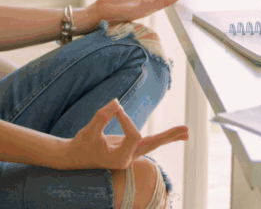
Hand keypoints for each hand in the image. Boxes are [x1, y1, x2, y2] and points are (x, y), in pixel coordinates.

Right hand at [54, 98, 188, 170]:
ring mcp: (129, 154)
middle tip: (187, 130)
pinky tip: (174, 135)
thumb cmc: (80, 145)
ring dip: (168, 137)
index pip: (133, 135)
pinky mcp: (128, 149)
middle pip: (152, 146)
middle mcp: (127, 159)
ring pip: (152, 145)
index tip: (115, 108)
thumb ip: (102, 117)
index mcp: (119, 159)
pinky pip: (147, 143)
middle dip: (168, 137)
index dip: (126, 119)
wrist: (73, 157)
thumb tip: (117, 102)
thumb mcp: (88, 131)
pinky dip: (160, 138)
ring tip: (186, 132)